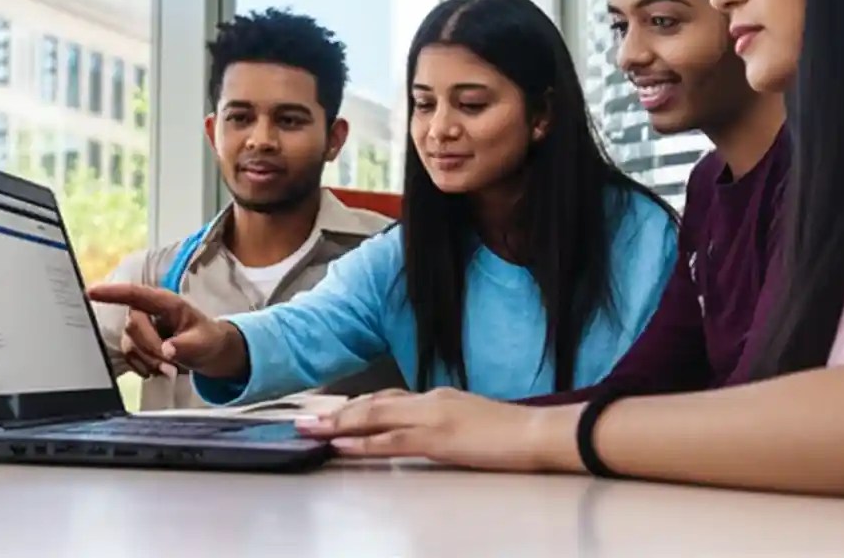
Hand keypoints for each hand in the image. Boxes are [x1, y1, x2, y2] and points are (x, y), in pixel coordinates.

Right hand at [86, 283, 248, 378]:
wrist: (209, 352)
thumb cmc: (207, 339)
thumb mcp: (204, 343)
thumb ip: (186, 346)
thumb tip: (167, 350)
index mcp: (165, 302)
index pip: (135, 294)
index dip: (112, 293)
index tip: (91, 292)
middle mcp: (149, 310)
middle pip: (134, 327)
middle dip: (151, 349)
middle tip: (171, 366)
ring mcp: (141, 327)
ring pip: (130, 344)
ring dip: (148, 361)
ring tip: (169, 370)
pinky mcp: (136, 342)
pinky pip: (130, 356)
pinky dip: (143, 366)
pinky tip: (159, 370)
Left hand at [295, 388, 578, 471]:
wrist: (539, 433)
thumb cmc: (512, 433)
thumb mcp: (470, 422)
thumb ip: (443, 424)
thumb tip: (424, 434)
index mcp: (438, 399)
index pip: (387, 398)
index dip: (355, 406)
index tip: (331, 412)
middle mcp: (430, 401)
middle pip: (372, 403)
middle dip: (336, 412)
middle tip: (304, 419)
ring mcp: (433, 417)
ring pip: (374, 417)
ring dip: (337, 424)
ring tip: (309, 431)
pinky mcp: (438, 438)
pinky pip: (391, 440)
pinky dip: (362, 442)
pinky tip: (342, 445)